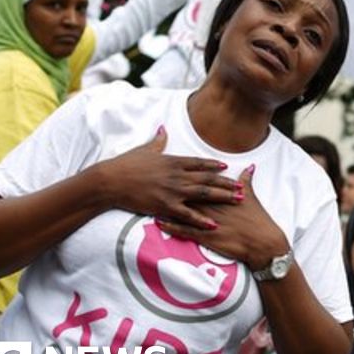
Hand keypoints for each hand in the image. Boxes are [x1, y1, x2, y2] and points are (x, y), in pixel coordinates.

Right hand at [95, 126, 240, 228]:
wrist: (111, 180)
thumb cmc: (126, 164)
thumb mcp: (145, 149)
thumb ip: (158, 141)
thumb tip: (163, 128)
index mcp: (173, 161)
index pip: (199, 163)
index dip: (213, 165)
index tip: (227, 167)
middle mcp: (177, 175)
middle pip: (208, 179)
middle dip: (226, 184)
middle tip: (241, 188)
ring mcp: (173, 191)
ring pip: (204, 194)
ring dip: (222, 198)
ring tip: (237, 201)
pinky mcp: (165, 206)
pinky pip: (188, 214)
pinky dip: (202, 220)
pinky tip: (214, 224)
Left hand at [156, 164, 289, 270]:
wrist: (262, 242)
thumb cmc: (257, 219)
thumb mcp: (251, 197)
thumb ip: (246, 180)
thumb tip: (249, 167)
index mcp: (220, 195)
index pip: (200, 181)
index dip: (186, 174)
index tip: (172, 167)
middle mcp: (212, 205)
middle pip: (188, 192)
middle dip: (172, 186)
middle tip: (156, 179)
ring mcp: (208, 221)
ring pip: (183, 210)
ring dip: (167, 206)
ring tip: (151, 200)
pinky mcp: (206, 237)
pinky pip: (185, 230)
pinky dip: (171, 226)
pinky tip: (159, 222)